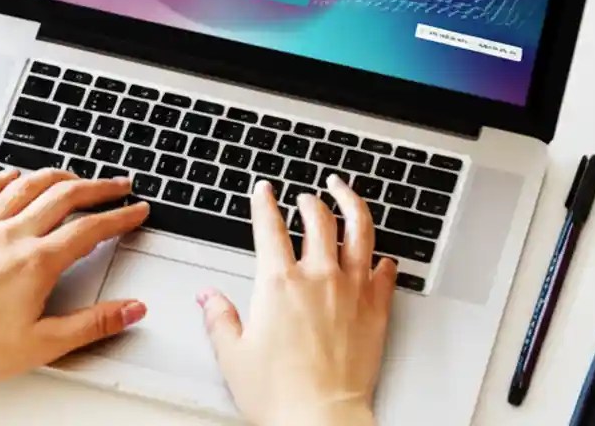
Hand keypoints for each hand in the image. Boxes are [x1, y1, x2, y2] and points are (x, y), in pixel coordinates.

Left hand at [0, 169, 150, 425]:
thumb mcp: (43, 344)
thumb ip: (94, 323)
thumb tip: (132, 308)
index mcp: (36, 262)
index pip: (91, 229)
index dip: (120, 217)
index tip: (136, 210)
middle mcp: (10, 236)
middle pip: (64, 196)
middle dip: (98, 187)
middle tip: (117, 186)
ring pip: (25, 186)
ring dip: (56, 176)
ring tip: (74, 176)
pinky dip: (1, 179)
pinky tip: (12, 177)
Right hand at [200, 176, 397, 425]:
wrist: (321, 417)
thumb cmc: (279, 393)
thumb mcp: (233, 356)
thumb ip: (219, 319)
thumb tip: (208, 297)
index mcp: (279, 284)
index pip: (270, 228)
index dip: (264, 203)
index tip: (264, 190)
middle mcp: (319, 277)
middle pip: (317, 219)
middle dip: (309, 201)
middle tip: (305, 197)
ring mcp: (352, 289)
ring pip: (358, 229)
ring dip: (350, 204)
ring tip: (344, 191)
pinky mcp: (376, 308)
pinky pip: (386, 271)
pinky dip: (382, 258)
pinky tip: (380, 254)